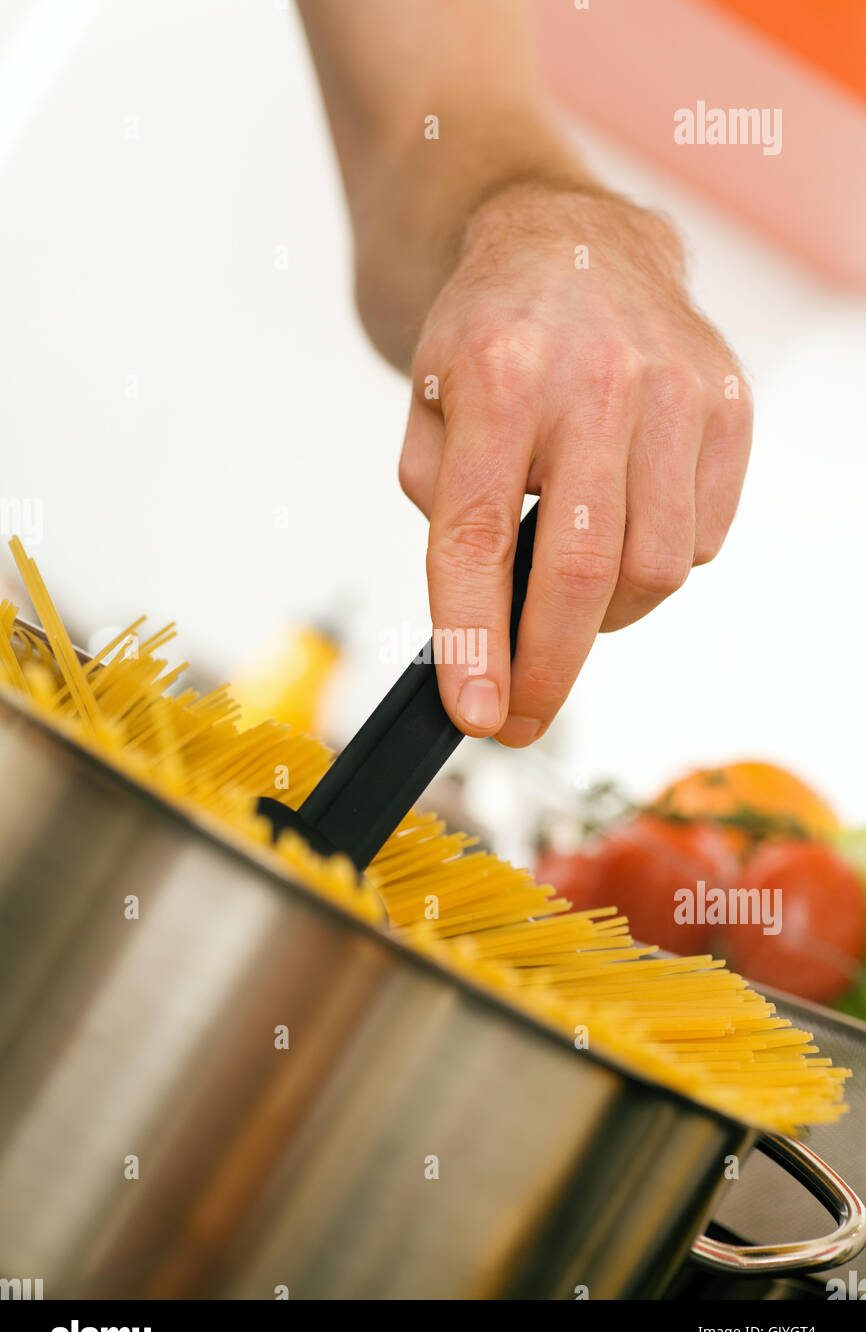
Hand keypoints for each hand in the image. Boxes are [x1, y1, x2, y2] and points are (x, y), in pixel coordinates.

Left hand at [398, 183, 751, 745]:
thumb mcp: (427, 407)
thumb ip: (444, 507)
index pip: (479, 536)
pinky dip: (657, 564)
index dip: (476, 641)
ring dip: (606, 613)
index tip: (476, 715)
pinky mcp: (727, 406)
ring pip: (657, 570)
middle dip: (548, 669)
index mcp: (499, 376)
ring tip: (568, 591)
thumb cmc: (492, 337)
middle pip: (582, 571)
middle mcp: (597, 381)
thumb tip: (487, 620)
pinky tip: (622, 527)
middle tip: (522, 716)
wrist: (572, 241)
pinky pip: (703, 539)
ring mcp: (676, 392)